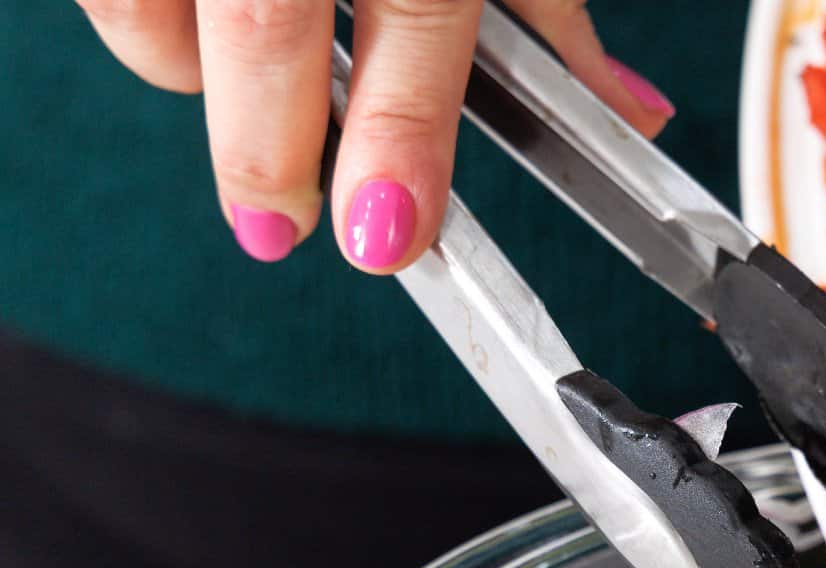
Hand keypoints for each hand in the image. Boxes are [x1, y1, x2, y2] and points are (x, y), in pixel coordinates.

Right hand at [76, 0, 675, 269]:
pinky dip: (143, 4)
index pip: (413, 30)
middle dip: (264, 153)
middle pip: (261, 33)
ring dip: (185, 66)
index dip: (398, 146)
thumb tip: (629, 111)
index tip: (387, 233)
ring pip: (147, 9)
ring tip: (235, 64)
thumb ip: (548, 3)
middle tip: (280, 216)